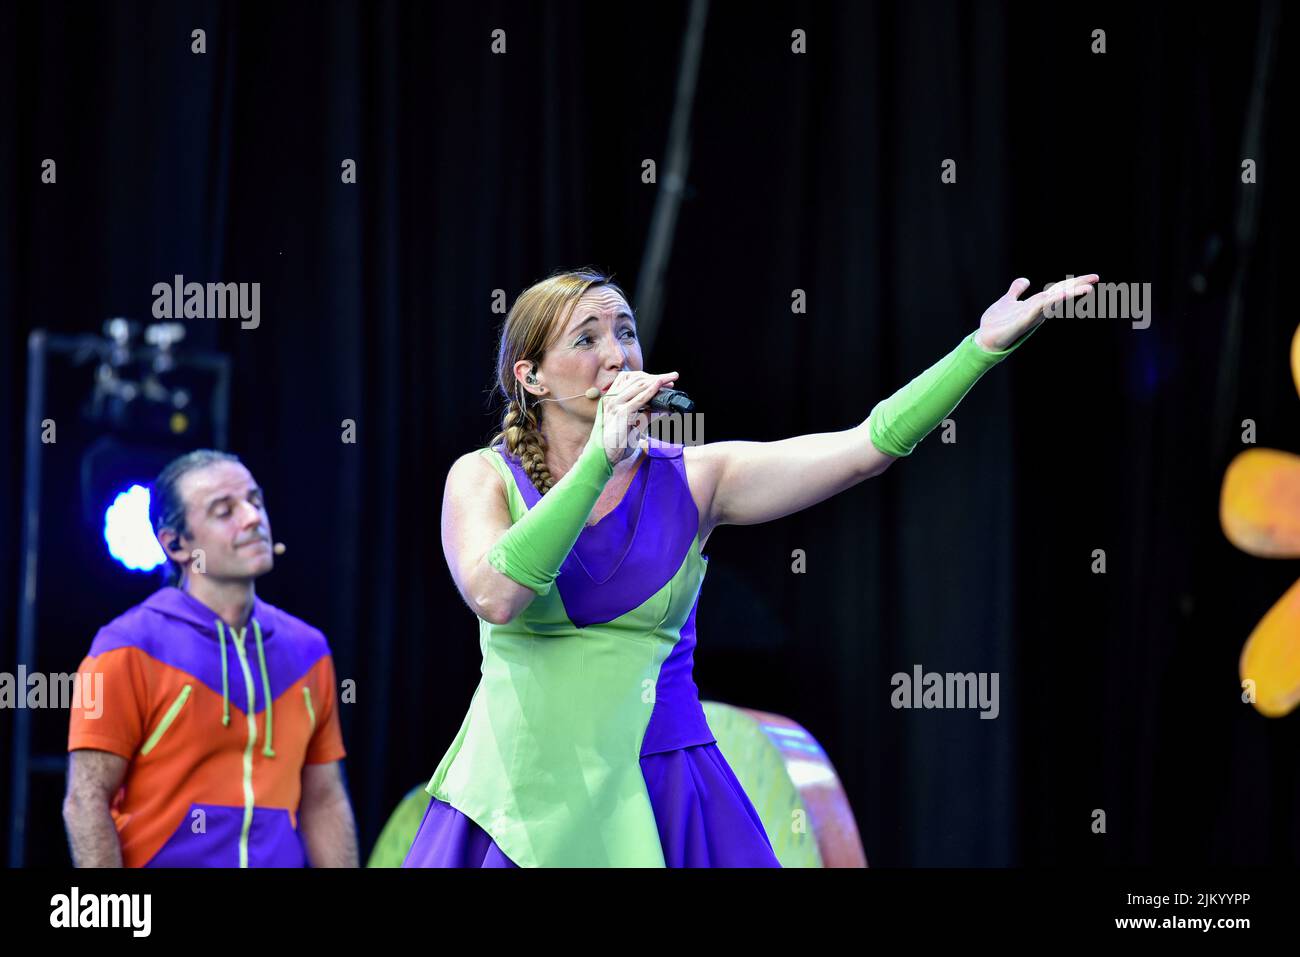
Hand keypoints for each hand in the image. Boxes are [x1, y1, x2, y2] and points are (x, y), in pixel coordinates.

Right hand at [596, 370, 677, 466]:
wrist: (601, 456)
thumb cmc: (614, 443)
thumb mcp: (630, 426)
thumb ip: (642, 417)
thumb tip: (659, 411)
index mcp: (611, 399)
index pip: (629, 379)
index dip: (647, 376)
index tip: (662, 379)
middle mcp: (612, 398)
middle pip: (636, 379)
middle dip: (656, 376)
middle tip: (672, 377)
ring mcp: (615, 405)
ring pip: (639, 385)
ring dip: (657, 380)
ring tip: (670, 379)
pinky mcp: (622, 413)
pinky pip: (639, 399)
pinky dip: (651, 391)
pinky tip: (659, 386)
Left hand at [975, 274, 1098, 351]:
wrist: (984, 339)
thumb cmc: (996, 323)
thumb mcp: (1007, 301)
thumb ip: (1016, 291)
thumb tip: (1025, 280)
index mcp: (1036, 304)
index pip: (1058, 290)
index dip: (1074, 283)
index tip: (1093, 278)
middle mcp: (1037, 310)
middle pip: (1060, 294)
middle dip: (1077, 286)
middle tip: (1095, 278)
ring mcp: (1031, 316)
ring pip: (1053, 301)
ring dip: (1069, 293)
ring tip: (1087, 287)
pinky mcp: (1022, 322)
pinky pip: (1037, 310)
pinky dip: (1049, 302)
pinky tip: (1058, 296)